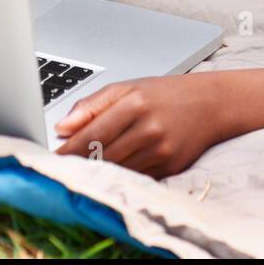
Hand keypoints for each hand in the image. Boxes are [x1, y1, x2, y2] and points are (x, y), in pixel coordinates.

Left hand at [54, 73, 228, 177]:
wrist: (211, 104)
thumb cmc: (165, 94)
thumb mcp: (128, 87)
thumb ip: (92, 105)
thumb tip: (62, 128)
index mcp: (135, 104)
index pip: (92, 135)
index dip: (68, 150)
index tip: (52, 158)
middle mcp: (149, 129)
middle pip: (102, 156)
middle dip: (79, 163)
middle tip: (63, 165)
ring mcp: (161, 151)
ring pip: (117, 170)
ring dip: (97, 171)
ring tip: (84, 166)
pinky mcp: (169, 168)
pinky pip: (134, 177)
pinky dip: (119, 175)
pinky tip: (111, 168)